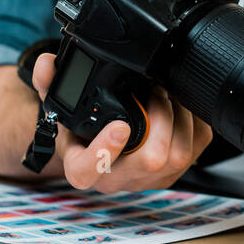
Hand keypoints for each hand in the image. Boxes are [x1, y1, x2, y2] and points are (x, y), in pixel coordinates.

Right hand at [30, 53, 212, 191]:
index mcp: (83, 167)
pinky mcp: (175, 172)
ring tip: (169, 92)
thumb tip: (46, 63)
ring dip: (179, 117)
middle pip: (149, 161)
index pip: (88, 171)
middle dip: (160, 120)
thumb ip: (51, 83)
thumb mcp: (61, 107)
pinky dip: (195, 120)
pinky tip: (183, 103)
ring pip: (179, 156)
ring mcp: (149, 179)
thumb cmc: (84, 129)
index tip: (119, 126)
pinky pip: (196, 148)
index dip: (104, 151)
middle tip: (156, 92)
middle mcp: (117, 179)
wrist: (103, 145)